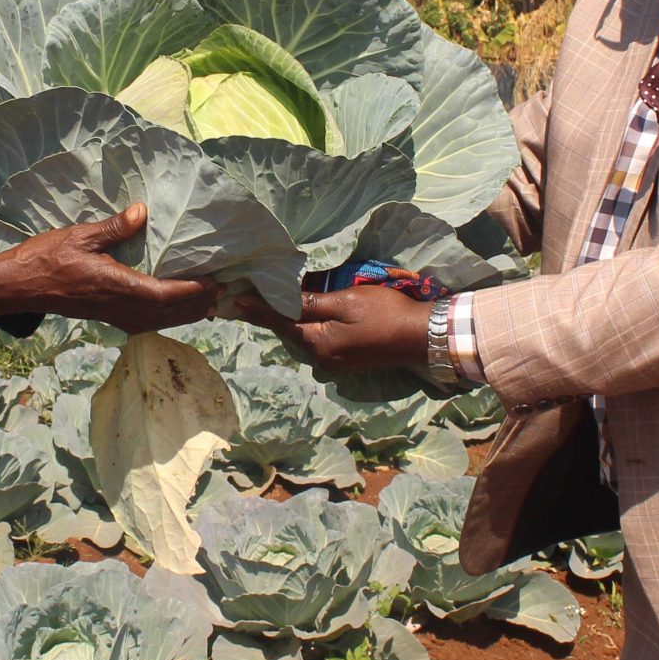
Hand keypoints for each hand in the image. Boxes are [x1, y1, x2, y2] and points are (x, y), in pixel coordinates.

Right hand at [0, 203, 218, 333]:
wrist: (17, 286)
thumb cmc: (45, 259)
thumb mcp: (79, 235)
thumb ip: (113, 227)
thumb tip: (142, 212)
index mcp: (116, 286)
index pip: (164, 294)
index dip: (192, 290)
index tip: (213, 281)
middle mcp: (118, 306)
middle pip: (167, 313)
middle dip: (195, 304)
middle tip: (220, 293)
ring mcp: (111, 314)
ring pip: (157, 321)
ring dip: (183, 315)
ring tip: (205, 305)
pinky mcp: (104, 316)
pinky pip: (142, 323)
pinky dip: (163, 318)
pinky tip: (169, 312)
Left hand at [232, 283, 432, 371]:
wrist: (421, 337)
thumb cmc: (385, 314)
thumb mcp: (347, 302)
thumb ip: (313, 304)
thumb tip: (283, 301)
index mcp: (318, 344)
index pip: (280, 322)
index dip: (258, 309)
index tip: (237, 299)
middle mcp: (322, 357)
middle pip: (288, 332)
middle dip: (267, 315)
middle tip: (245, 299)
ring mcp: (334, 361)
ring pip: (301, 337)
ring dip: (284, 321)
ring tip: (264, 304)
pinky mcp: (345, 358)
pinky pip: (316, 340)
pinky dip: (303, 326)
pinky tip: (297, 315)